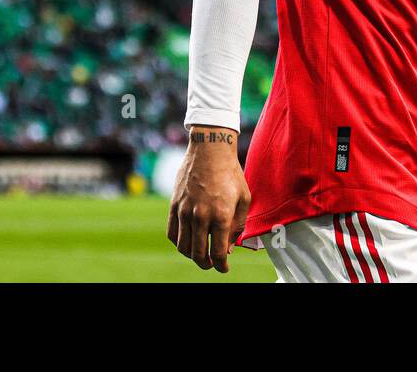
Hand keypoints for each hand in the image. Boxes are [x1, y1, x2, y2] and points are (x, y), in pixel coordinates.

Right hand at [167, 127, 250, 271]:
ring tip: (200, 253)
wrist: (210, 149)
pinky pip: (171, 233)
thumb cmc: (231, 173)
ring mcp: (184, 211)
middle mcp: (201, 215)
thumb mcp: (244, 198)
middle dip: (206, 264)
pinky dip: (179, 242)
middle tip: (212, 264)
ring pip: (183, 246)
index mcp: (221, 215)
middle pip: (198, 254)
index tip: (224, 268)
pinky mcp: (174, 205)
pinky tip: (188, 241)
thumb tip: (229, 247)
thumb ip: (237, 225)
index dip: (222, 265)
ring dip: (192, 255)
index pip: (219, 252)